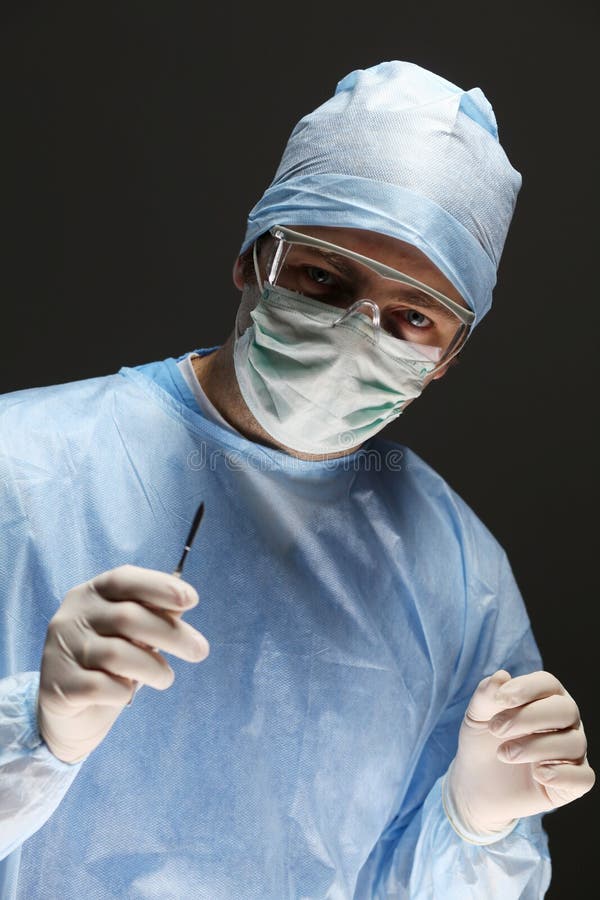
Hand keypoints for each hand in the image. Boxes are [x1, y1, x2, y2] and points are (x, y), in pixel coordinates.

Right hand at [37, 565, 209, 763]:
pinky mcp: (58, 686)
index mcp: (91, 594)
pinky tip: (126, 693)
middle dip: (172, 634)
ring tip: (166, 678)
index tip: (192, 600)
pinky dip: (124, 692)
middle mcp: (72, 616)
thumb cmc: (109, 662)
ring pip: (118, 655)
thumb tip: (182, 604)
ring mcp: (62, 650)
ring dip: (154, 668)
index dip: (159, 586)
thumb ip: (153, 615)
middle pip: (128, 617)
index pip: (123, 579)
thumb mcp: (130, 633)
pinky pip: (102, 687)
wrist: (70, 711)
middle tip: (200, 651)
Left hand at [446, 669, 594, 837]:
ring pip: (573, 743)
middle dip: (528, 717)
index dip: (526, 688)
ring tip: (503, 754)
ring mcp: (572, 752)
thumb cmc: (483, 741)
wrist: (477, 784)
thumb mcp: (477, 716)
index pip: (548, 683)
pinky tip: (537, 774)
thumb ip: (486, 696)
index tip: (499, 699)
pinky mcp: (573, 783)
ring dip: (535, 747)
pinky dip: (562, 775)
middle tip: (496, 729)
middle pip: (565, 710)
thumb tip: (501, 676)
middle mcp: (565, 722)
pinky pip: (583, 777)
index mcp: (544, 698)